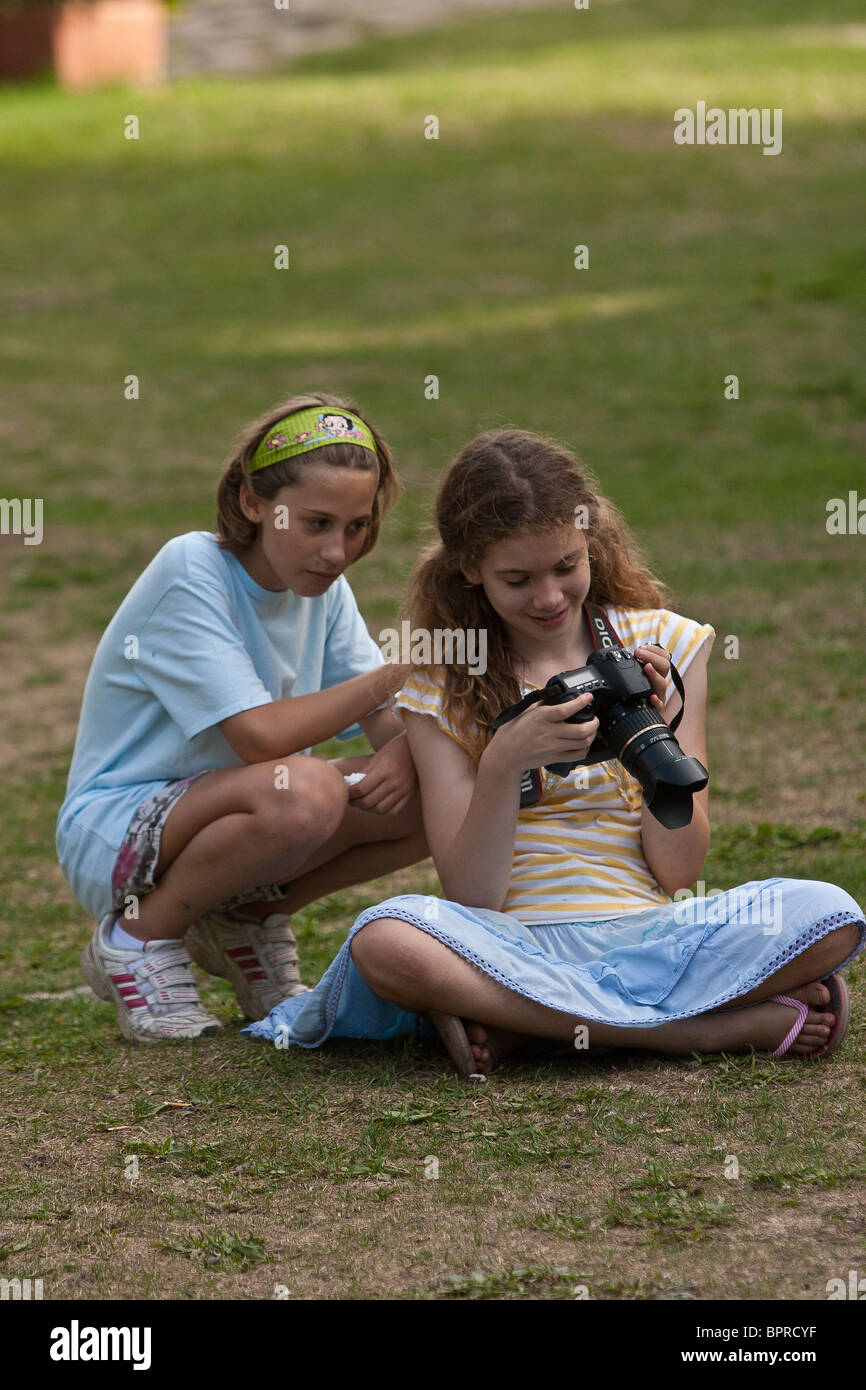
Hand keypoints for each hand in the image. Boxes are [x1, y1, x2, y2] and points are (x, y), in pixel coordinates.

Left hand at [345, 731, 417, 815]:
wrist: (418, 748)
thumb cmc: (393, 751)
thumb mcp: (376, 759)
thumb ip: (363, 774)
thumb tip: (349, 788)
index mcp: (384, 769)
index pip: (361, 789)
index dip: (350, 794)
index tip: (345, 793)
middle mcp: (395, 781)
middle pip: (369, 802)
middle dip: (356, 803)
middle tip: (351, 800)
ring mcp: (404, 790)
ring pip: (380, 810)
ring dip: (368, 809)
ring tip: (363, 803)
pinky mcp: (410, 795)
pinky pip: (394, 811)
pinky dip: (383, 811)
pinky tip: (377, 805)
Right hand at [484, 693, 600, 776]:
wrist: (506, 755)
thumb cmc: (513, 732)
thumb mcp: (525, 712)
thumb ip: (540, 704)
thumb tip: (554, 696)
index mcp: (541, 717)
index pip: (566, 709)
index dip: (581, 702)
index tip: (588, 697)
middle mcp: (549, 732)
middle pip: (581, 730)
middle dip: (594, 723)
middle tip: (595, 719)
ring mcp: (553, 747)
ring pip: (583, 742)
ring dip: (592, 735)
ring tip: (591, 730)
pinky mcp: (555, 758)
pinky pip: (577, 755)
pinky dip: (585, 749)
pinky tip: (584, 744)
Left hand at [633, 645, 672, 718]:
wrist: (641, 720)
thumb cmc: (637, 698)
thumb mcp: (637, 680)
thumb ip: (637, 667)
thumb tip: (634, 651)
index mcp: (656, 674)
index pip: (664, 657)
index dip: (655, 650)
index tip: (641, 647)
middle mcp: (659, 684)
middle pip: (665, 666)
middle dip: (652, 656)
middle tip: (638, 652)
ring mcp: (659, 697)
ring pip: (662, 683)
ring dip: (654, 673)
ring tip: (646, 666)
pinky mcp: (655, 711)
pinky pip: (660, 706)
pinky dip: (656, 700)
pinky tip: (651, 697)